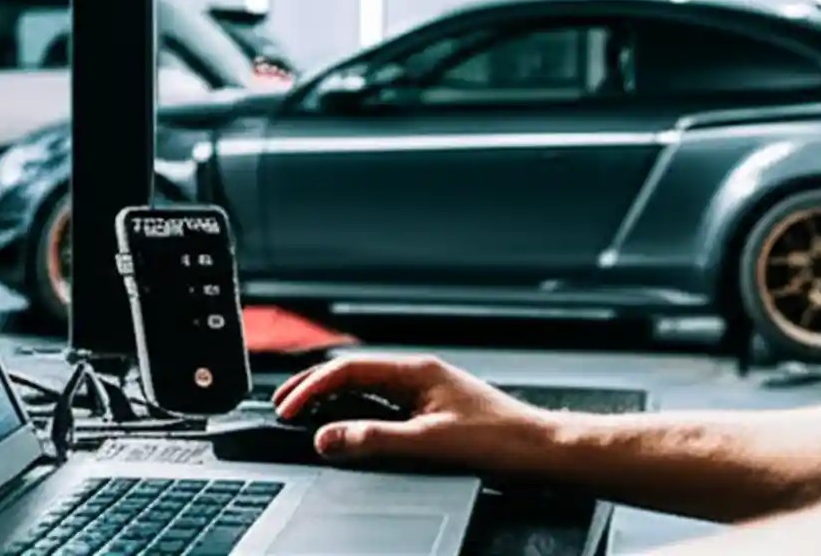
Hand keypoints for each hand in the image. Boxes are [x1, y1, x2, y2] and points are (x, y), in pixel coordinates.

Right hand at [271, 355, 554, 468]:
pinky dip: (356, 414)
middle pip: (354, 374)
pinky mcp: (433, 412)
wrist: (538, 450)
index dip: (312, 387)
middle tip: (281, 406)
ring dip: (333, 400)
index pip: (350, 369)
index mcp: (418, 371)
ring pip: (367, 390)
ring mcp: (427, 393)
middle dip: (314, 387)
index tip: (286, 408)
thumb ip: (375, 438)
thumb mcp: (429, 442)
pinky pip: (384, 407)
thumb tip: (328, 436)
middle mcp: (420, 376)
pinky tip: (347, 427)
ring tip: (304, 414)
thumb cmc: (500, 440)